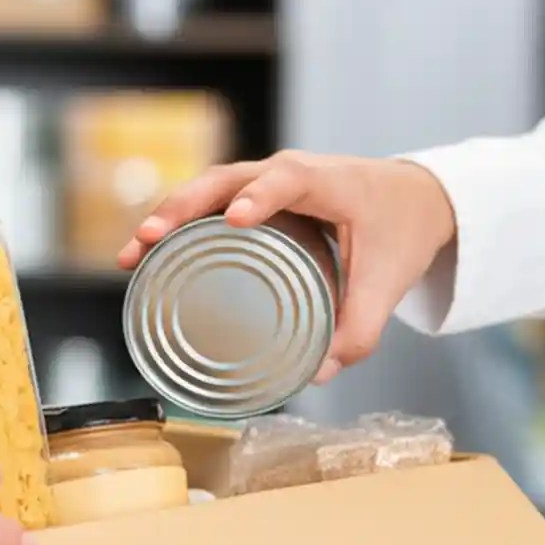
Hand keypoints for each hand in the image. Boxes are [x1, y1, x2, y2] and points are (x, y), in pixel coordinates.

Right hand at [118, 152, 455, 382]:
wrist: (412, 195)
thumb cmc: (399, 228)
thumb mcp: (389, 278)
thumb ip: (362, 327)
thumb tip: (320, 372)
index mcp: (324, 181)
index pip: (285, 180)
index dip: (259, 196)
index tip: (235, 221)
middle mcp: (285, 172)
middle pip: (223, 180)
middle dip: (182, 209)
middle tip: (149, 239)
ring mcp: (263, 182)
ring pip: (205, 190)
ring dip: (167, 218)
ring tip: (132, 255)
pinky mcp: (252, 198)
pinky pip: (207, 205)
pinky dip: (176, 227)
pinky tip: (146, 257)